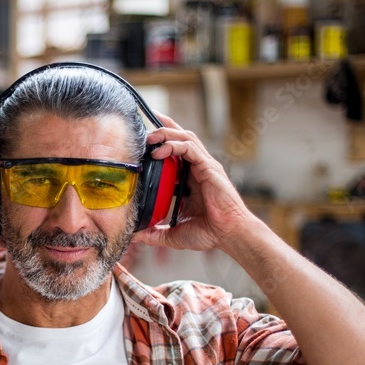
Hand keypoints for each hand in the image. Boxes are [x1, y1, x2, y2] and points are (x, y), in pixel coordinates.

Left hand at [133, 114, 258, 253]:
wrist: (228, 235)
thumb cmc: (208, 233)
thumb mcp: (174, 233)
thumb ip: (155, 233)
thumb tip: (135, 235)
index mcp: (188, 181)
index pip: (172, 155)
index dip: (158, 145)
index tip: (140, 143)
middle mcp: (196, 169)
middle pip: (179, 139)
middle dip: (162, 129)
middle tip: (142, 128)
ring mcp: (204, 166)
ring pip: (185, 138)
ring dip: (165, 133)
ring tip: (148, 137)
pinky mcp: (209, 167)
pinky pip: (190, 148)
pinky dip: (173, 145)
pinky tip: (158, 151)